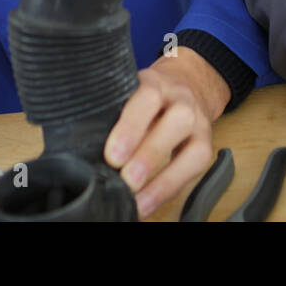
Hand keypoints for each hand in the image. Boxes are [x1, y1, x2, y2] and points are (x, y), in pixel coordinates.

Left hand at [103, 46, 229, 217]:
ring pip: (195, 146)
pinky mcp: (206, 145)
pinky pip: (198, 167)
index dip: (132, 126)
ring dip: (164, 175)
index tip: (112, 155)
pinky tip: (148, 204)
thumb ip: (109, 112)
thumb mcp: (127, 92)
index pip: (148, 95)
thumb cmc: (144, 97)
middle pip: (178, 119)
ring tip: (136, 195)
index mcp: (155, 82)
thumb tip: (79, 144)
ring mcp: (198, 123)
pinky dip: (172, 188)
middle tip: (125, 177)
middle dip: (150, 152)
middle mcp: (182, 100)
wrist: (185, 84)